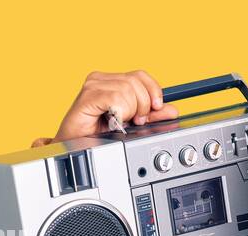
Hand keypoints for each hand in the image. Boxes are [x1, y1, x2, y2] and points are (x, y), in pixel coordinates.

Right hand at [53, 70, 179, 141]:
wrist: (76, 146)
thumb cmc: (97, 135)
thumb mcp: (133, 123)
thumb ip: (152, 115)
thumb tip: (172, 109)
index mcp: (112, 81)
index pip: (141, 75)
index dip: (153, 91)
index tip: (156, 108)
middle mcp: (101, 79)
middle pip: (137, 81)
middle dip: (143, 105)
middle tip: (135, 121)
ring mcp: (93, 85)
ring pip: (129, 89)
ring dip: (130, 111)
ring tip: (120, 122)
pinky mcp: (88, 95)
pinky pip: (117, 98)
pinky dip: (120, 112)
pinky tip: (113, 120)